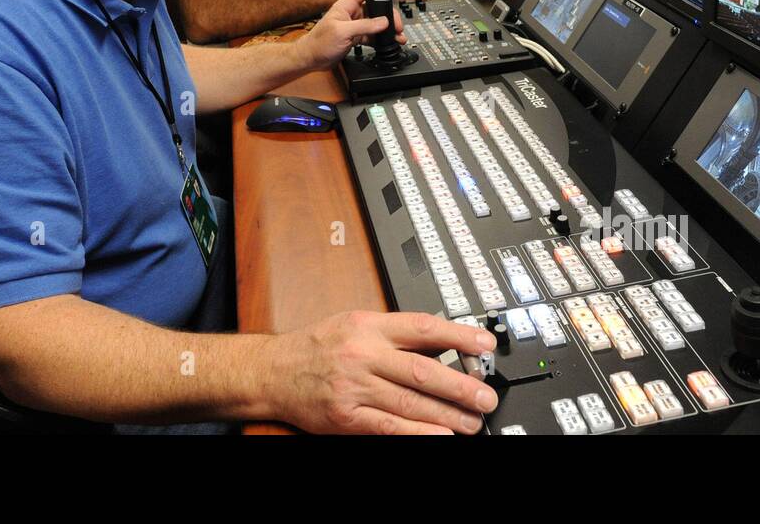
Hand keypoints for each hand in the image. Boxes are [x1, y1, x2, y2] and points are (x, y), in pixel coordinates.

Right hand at [264, 310, 497, 434]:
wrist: (274, 371)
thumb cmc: (317, 346)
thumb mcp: (355, 322)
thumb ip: (394, 331)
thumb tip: (442, 341)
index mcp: (368, 326)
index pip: (423, 327)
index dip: (459, 335)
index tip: (485, 344)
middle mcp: (363, 354)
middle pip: (422, 369)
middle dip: (460, 384)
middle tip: (486, 396)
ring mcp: (355, 387)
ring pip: (410, 401)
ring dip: (447, 414)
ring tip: (473, 421)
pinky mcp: (347, 416)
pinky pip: (388, 427)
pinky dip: (417, 433)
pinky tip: (440, 436)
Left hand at [292, 0, 405, 71]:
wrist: (311, 59)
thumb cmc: (319, 43)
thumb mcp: (342, 32)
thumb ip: (364, 25)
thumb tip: (383, 21)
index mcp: (346, 5)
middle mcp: (352, 12)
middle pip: (376, 6)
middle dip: (389, 14)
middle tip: (398, 25)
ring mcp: (354, 25)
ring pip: (376, 22)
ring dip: (388, 28)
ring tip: (398, 36)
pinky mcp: (356, 36)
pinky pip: (373, 34)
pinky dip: (382, 38)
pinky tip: (389, 42)